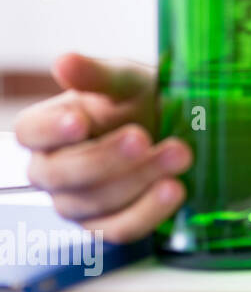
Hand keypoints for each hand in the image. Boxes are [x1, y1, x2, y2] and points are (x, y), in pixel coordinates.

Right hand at [15, 53, 191, 242]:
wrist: (178, 130)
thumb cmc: (139, 103)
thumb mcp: (125, 82)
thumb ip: (97, 75)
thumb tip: (64, 62)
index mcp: (47, 129)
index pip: (31, 132)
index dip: (52, 130)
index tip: (81, 121)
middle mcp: (52, 170)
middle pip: (62, 174)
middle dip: (106, 157)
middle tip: (143, 137)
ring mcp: (77, 203)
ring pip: (94, 203)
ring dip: (138, 180)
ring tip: (178, 155)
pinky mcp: (107, 226)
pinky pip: (120, 230)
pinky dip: (148, 212)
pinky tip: (174, 189)